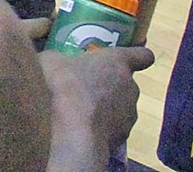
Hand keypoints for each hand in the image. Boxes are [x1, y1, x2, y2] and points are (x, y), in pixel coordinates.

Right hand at [38, 44, 154, 171]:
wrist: (72, 131)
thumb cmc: (64, 86)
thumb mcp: (50, 61)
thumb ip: (59, 58)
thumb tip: (56, 61)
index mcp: (117, 62)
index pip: (142, 55)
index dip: (137, 56)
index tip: (129, 59)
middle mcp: (131, 86)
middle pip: (126, 82)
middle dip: (109, 84)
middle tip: (86, 86)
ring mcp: (130, 113)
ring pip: (120, 106)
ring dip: (106, 107)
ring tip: (81, 111)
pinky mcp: (124, 136)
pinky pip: (113, 127)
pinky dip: (101, 127)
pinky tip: (82, 128)